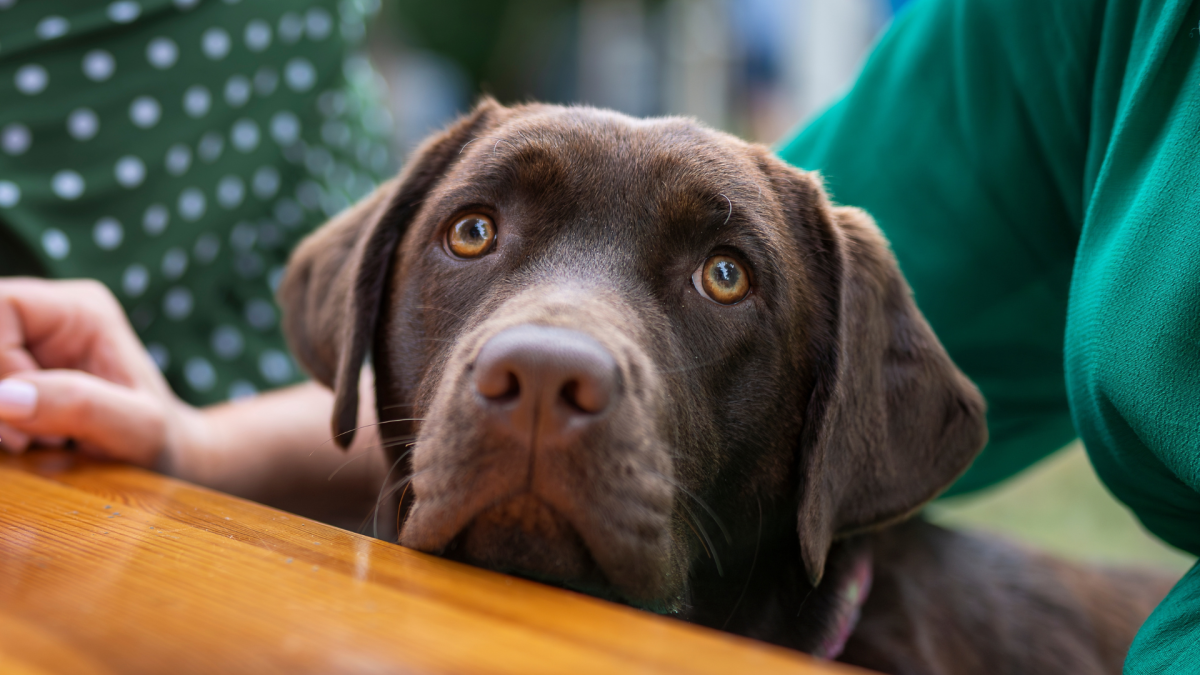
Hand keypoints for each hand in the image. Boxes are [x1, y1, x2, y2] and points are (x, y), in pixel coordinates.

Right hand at [0, 278, 198, 466]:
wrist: (167, 457)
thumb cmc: (161, 439)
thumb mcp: (137, 428)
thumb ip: (78, 405)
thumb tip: (2, 397)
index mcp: (83, 309)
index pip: (3, 304)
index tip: (23, 410)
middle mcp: (52, 316)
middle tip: (22, 437)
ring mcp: (32, 342)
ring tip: (28, 441)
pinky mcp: (19, 369)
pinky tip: (24, 441)